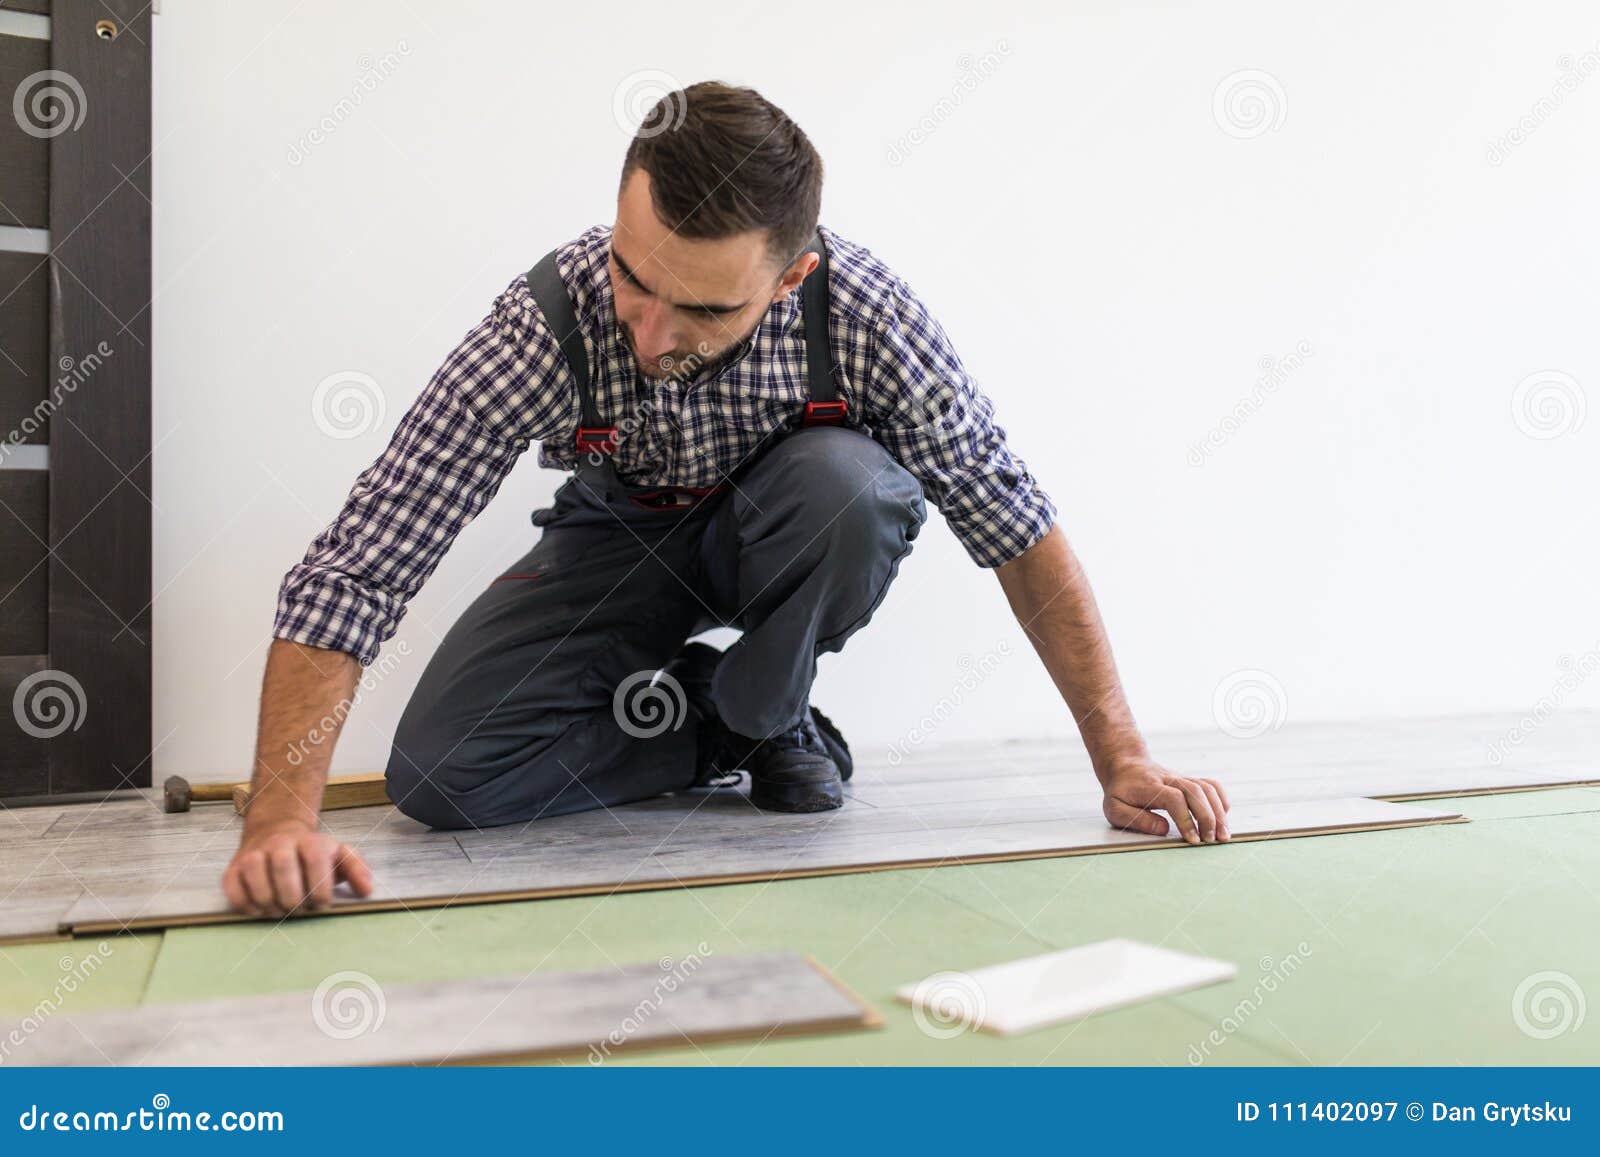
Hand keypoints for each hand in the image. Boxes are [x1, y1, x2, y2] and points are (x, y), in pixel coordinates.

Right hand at [222, 819, 373, 916]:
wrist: (277, 833)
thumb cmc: (312, 853)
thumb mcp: (339, 855)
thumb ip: (356, 869)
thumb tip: (367, 890)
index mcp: (309, 841)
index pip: (315, 860)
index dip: (320, 888)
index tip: (322, 904)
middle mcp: (280, 843)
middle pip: (283, 866)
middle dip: (293, 896)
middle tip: (299, 910)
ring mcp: (254, 853)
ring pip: (255, 872)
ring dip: (268, 900)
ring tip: (279, 911)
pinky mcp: (234, 868)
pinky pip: (233, 885)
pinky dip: (244, 903)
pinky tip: (259, 911)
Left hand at [1100, 758, 1230, 843]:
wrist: (1125, 765)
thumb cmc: (1120, 791)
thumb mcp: (1115, 809)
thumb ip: (1137, 819)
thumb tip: (1164, 829)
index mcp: (1149, 786)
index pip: (1174, 799)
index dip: (1186, 819)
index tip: (1192, 839)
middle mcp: (1169, 780)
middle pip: (1196, 792)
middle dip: (1208, 818)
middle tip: (1212, 841)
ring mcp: (1181, 779)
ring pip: (1207, 788)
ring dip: (1218, 812)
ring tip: (1223, 835)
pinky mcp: (1188, 781)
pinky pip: (1211, 785)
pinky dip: (1221, 799)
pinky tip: (1223, 817)